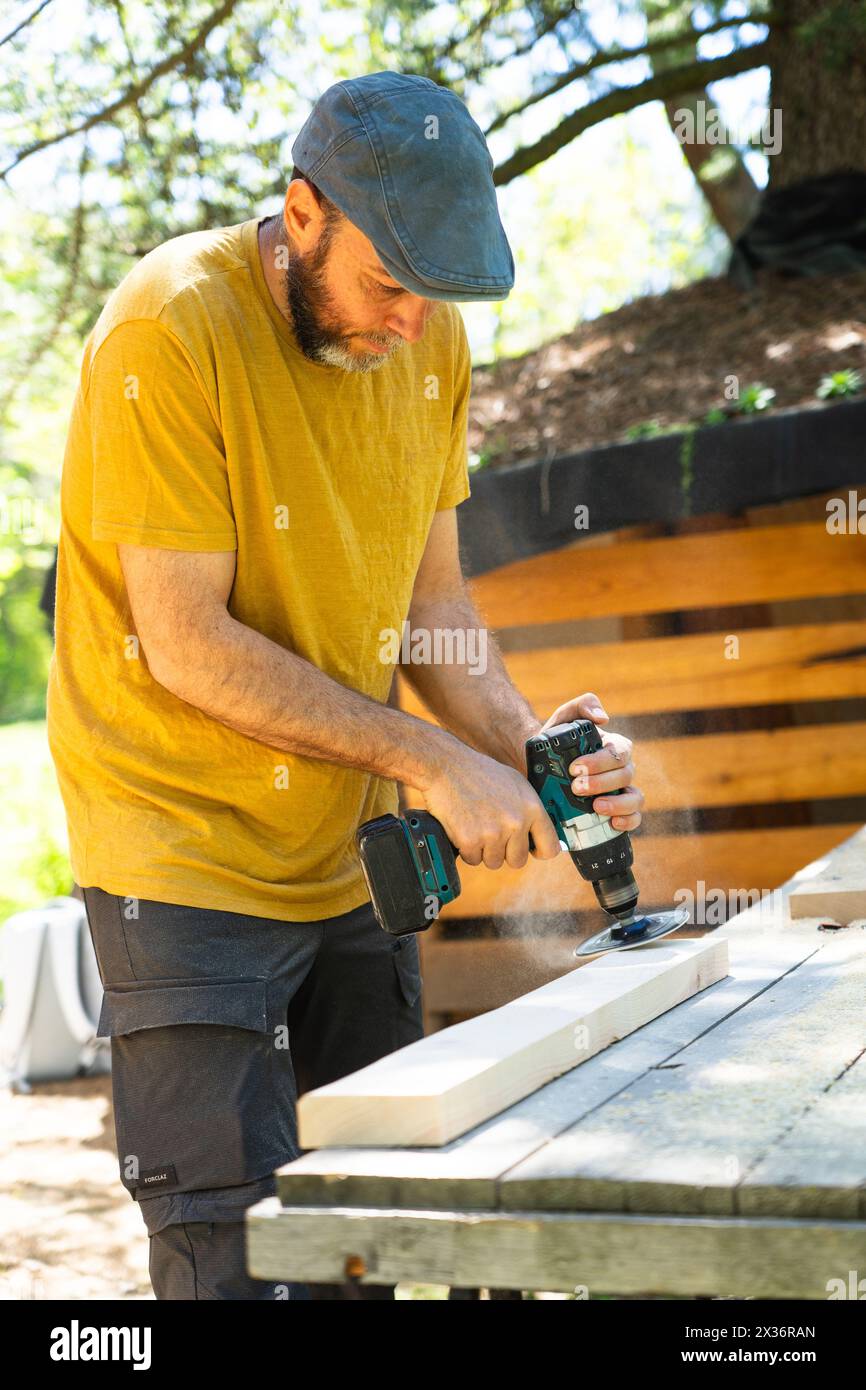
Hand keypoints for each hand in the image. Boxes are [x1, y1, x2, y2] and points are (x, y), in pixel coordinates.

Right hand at [417, 740, 561, 870]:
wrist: (447, 767)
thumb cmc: (479, 773)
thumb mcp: (515, 783)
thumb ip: (528, 809)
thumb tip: (538, 832)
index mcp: (531, 808)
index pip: (549, 847)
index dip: (539, 852)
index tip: (532, 850)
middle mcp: (515, 822)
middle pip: (518, 860)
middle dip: (505, 852)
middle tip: (493, 835)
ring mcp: (493, 833)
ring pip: (494, 862)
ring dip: (484, 850)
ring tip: (476, 826)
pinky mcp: (470, 840)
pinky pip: (473, 860)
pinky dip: (466, 850)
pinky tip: (463, 828)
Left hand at [541, 692, 643, 832]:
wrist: (538, 767)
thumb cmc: (555, 740)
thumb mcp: (564, 717)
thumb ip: (583, 706)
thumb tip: (603, 718)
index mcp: (615, 747)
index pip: (619, 753)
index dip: (600, 762)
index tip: (574, 767)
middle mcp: (622, 770)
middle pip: (625, 776)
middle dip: (602, 783)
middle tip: (576, 787)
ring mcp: (621, 791)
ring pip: (635, 798)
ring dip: (618, 803)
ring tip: (595, 807)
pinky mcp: (615, 811)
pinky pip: (634, 818)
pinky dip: (628, 821)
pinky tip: (612, 823)